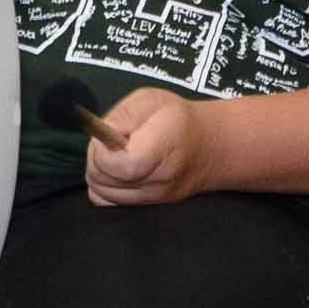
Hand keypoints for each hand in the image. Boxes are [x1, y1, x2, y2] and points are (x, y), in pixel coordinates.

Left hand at [82, 88, 217, 205]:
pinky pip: (108, 202)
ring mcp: (155, 198)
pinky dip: (104, 187)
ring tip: (116, 155)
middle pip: (104, 180)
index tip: (109, 137)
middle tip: (112, 143)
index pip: (123, 167)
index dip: (103, 152)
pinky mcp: (149, 206)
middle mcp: (160, 180)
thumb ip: (122, 115)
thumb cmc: (178, 120)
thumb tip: (102, 133)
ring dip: (99, 172)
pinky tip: (115, 171)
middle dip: (96, 158)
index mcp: (164, 149)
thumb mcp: (151, 100)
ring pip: (101, 193)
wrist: (212, 146)